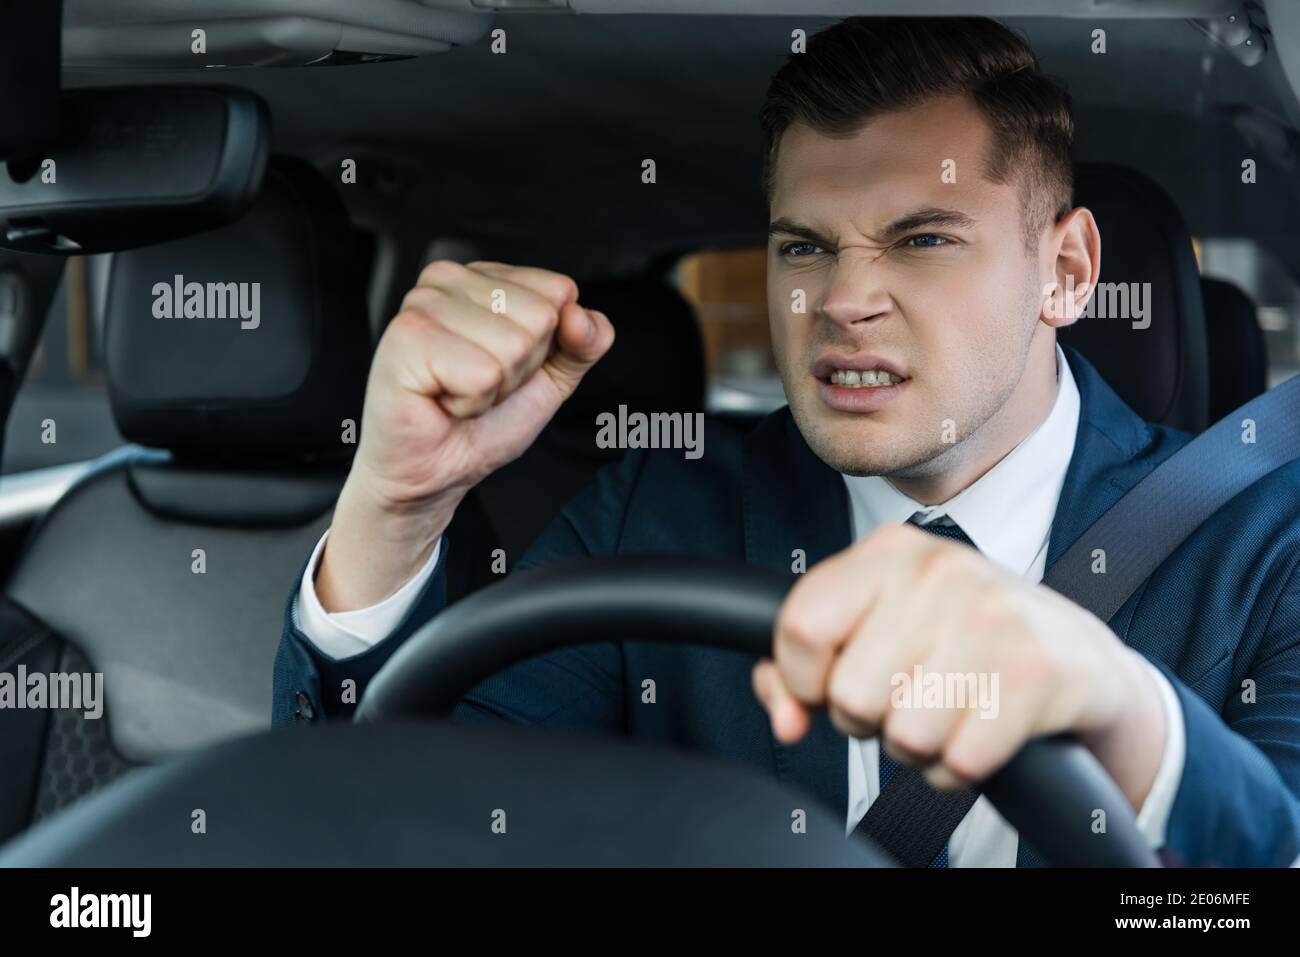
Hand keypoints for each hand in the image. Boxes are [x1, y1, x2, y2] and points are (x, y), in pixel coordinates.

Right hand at [318, 260, 614, 610]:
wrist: (435, 471)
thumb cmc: (481, 422)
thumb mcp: (552, 377)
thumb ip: (584, 342)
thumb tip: (581, 315)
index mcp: (484, 278)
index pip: (559, 292)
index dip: (544, 347)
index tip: (501, 366)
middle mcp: (450, 279)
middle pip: (540, 317)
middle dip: (519, 369)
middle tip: (477, 385)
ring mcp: (424, 304)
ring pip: (514, 345)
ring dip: (494, 388)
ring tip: (458, 392)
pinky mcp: (406, 336)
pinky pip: (483, 373)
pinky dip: (471, 402)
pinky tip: (441, 400)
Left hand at [751, 522, 1166, 809]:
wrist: (1078, 656)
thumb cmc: (961, 640)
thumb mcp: (880, 625)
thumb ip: (806, 664)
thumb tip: (784, 714)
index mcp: (888, 551)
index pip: (801, 625)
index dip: (803, 680)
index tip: (826, 690)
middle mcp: (938, 571)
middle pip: (850, 693)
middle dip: (869, 719)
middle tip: (907, 697)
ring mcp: (991, 618)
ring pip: (902, 734)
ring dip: (917, 746)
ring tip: (947, 711)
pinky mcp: (1034, 674)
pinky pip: (957, 761)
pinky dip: (959, 766)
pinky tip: (979, 730)